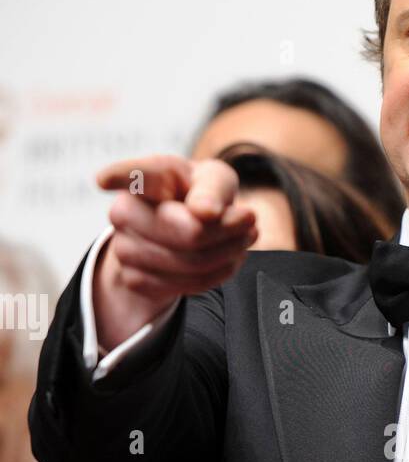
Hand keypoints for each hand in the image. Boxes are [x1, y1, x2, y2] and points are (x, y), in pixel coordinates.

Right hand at [92, 154, 258, 348]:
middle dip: (229, 232)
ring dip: (230, 253)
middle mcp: (125, 211)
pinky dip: (219, 273)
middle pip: (190, 233)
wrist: (181, 229)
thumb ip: (214, 189)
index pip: (132, 176)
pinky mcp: (135, 280)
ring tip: (241, 237)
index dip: (118, 176)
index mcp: (147, 178)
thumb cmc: (201, 195)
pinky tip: (223, 257)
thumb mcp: (215, 180)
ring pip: (193, 263)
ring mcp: (124, 248)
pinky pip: (190, 285)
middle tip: (250, 221)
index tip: (105, 180)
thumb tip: (206, 212)